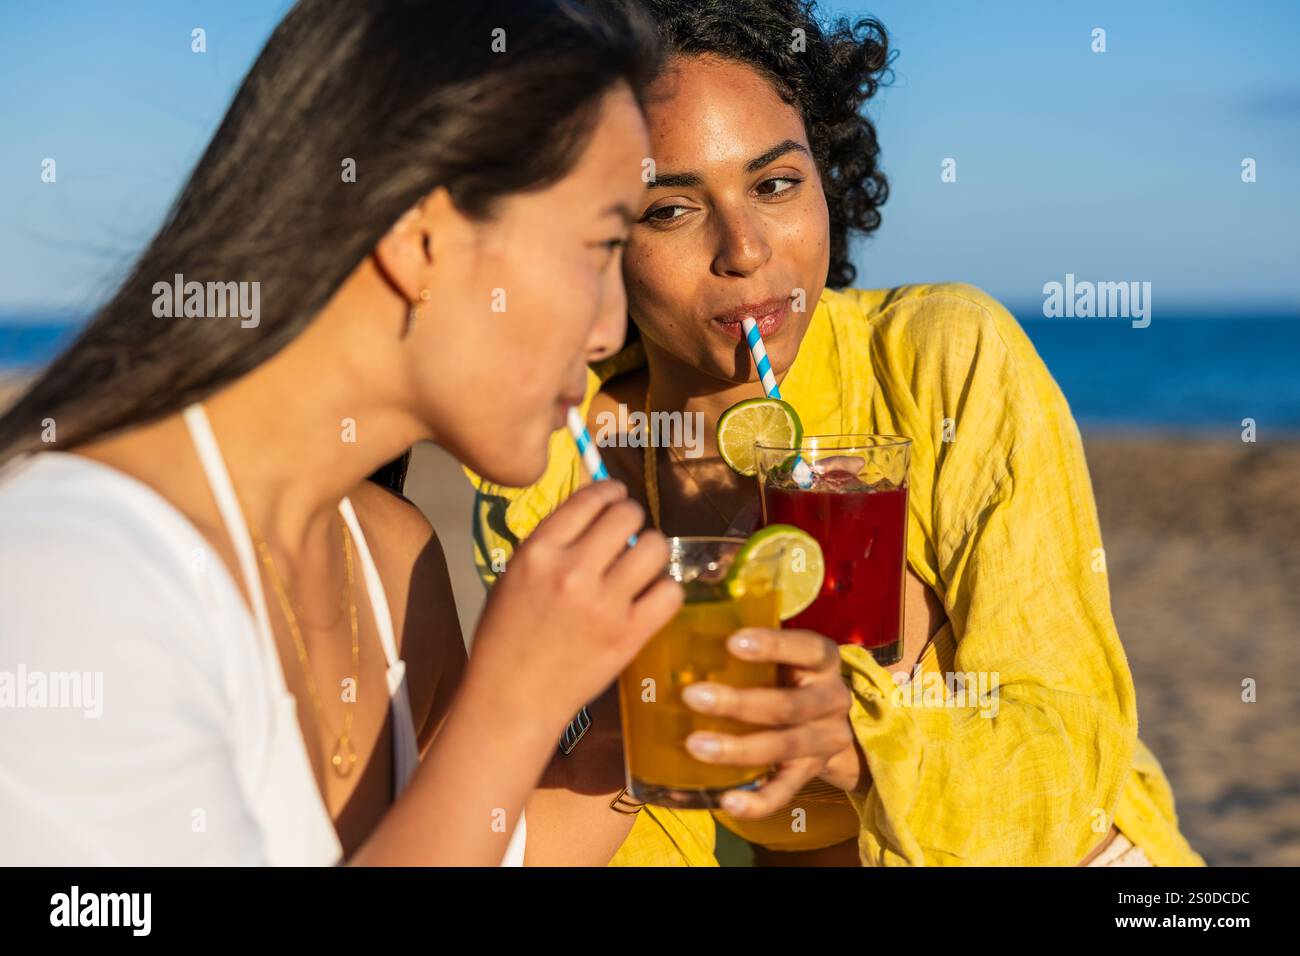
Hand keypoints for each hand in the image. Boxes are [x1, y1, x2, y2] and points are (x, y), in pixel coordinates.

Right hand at [468, 480, 681, 728]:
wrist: (511, 699)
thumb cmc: (506, 638)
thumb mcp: (514, 577)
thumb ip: (551, 545)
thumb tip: (594, 515)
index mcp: (539, 552)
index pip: (590, 498)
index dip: (610, 492)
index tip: (617, 495)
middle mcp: (573, 571)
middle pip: (627, 514)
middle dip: (632, 518)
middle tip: (629, 533)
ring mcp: (604, 604)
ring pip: (655, 547)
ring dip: (652, 551)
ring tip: (642, 565)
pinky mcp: (629, 635)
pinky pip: (670, 592)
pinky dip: (665, 591)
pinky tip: (651, 597)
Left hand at [680, 628, 867, 817]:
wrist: (835, 724)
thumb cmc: (789, 676)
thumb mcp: (785, 655)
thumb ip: (749, 649)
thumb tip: (675, 635)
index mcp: (823, 661)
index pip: (806, 648)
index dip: (772, 645)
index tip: (732, 641)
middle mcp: (831, 700)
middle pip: (788, 705)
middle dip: (739, 703)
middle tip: (692, 696)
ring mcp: (824, 741)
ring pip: (783, 747)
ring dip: (738, 749)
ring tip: (696, 746)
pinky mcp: (812, 774)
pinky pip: (785, 791)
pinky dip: (757, 802)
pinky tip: (727, 802)